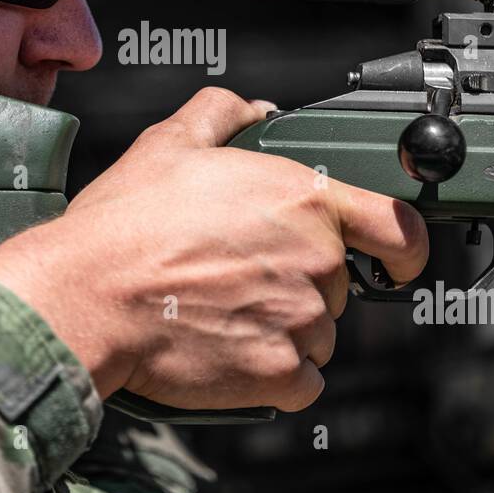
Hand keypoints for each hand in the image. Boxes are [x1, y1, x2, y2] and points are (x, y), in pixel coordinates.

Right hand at [0, 88, 428, 412]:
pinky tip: (229, 351)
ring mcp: (301, 321)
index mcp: (303, 199)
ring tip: (222, 314)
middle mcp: (315, 261)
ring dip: (283, 333)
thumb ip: (223, 114)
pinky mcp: (278, 374)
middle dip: (299, 287)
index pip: (398, 227)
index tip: (397, 261)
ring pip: (318, 337)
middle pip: (338, 287)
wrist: (87, 296)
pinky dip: (272, 376)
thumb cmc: (124, 226)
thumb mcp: (170, 143)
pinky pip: (300, 383)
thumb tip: (254, 110)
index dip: (406, 249)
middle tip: (238, 278)